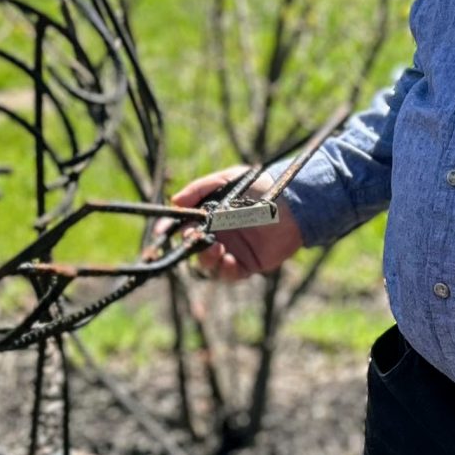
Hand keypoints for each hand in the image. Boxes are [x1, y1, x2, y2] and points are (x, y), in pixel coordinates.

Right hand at [164, 166, 302, 281]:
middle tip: (194, 238)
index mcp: (208, 215)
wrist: (293, 201)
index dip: (170, 229)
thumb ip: (200, 188)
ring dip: (205, 259)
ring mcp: (231, 251)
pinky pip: (229, 273)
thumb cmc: (260, 186)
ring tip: (216, 248)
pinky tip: (227, 259)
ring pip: (207, 264)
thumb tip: (174, 202)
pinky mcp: (247, 264)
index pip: (183, 225)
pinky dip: (224, 270)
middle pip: (191, 247)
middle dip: (188, 244)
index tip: (161, 231)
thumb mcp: (227, 180)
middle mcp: (217, 234)